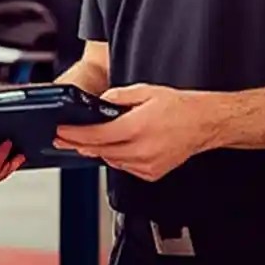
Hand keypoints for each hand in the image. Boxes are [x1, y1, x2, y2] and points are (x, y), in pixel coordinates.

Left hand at [53, 84, 221, 181]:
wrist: (203, 123)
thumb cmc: (178, 107)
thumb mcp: (144, 92)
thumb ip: (117, 97)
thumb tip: (100, 103)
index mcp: (136, 127)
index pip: (96, 135)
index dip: (74, 135)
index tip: (61, 133)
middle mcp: (141, 149)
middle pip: (99, 150)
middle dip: (78, 144)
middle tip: (63, 139)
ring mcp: (146, 164)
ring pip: (111, 160)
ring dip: (98, 150)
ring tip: (89, 140)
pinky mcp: (151, 173)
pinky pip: (125, 166)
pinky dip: (117, 157)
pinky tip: (118, 146)